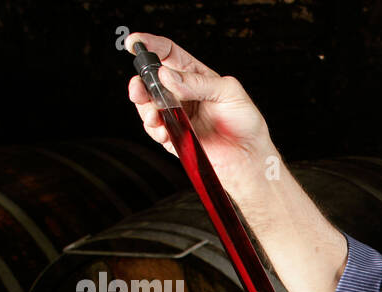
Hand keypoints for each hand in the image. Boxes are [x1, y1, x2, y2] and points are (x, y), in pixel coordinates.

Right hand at [124, 32, 272, 190]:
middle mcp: (181, 92)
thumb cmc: (245, 123)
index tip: (134, 43)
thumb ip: (198, 82)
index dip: (150, 44)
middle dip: (139, 83)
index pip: (168, 52)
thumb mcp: (229, 93)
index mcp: (195, 74)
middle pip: (149, 79)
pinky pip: (154, 129)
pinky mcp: (173, 134)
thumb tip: (167, 75)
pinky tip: (165, 132)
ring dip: (145, 109)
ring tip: (155, 116)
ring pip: (146, 104)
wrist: (248, 157)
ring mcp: (175, 113)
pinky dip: (155, 129)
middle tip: (139, 90)